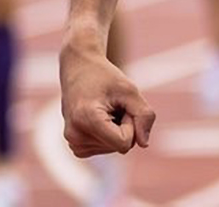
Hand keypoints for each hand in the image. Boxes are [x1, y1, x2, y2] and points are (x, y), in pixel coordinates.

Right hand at [61, 36, 152, 158]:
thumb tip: (144, 144)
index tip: (121, 104)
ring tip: (103, 109)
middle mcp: (75, 136)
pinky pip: (106, 149)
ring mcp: (73, 143)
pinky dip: (109, 135)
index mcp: (87, 120)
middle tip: (111, 104)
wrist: (79, 69)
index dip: (131, 123)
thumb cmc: (105, 77)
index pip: (124, 143)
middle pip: (120, 146)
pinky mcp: (76, 147)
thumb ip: (143, 115)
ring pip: (114, 148)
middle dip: (123, 125)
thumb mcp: (130, 90)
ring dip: (116, 129)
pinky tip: (99, 118)